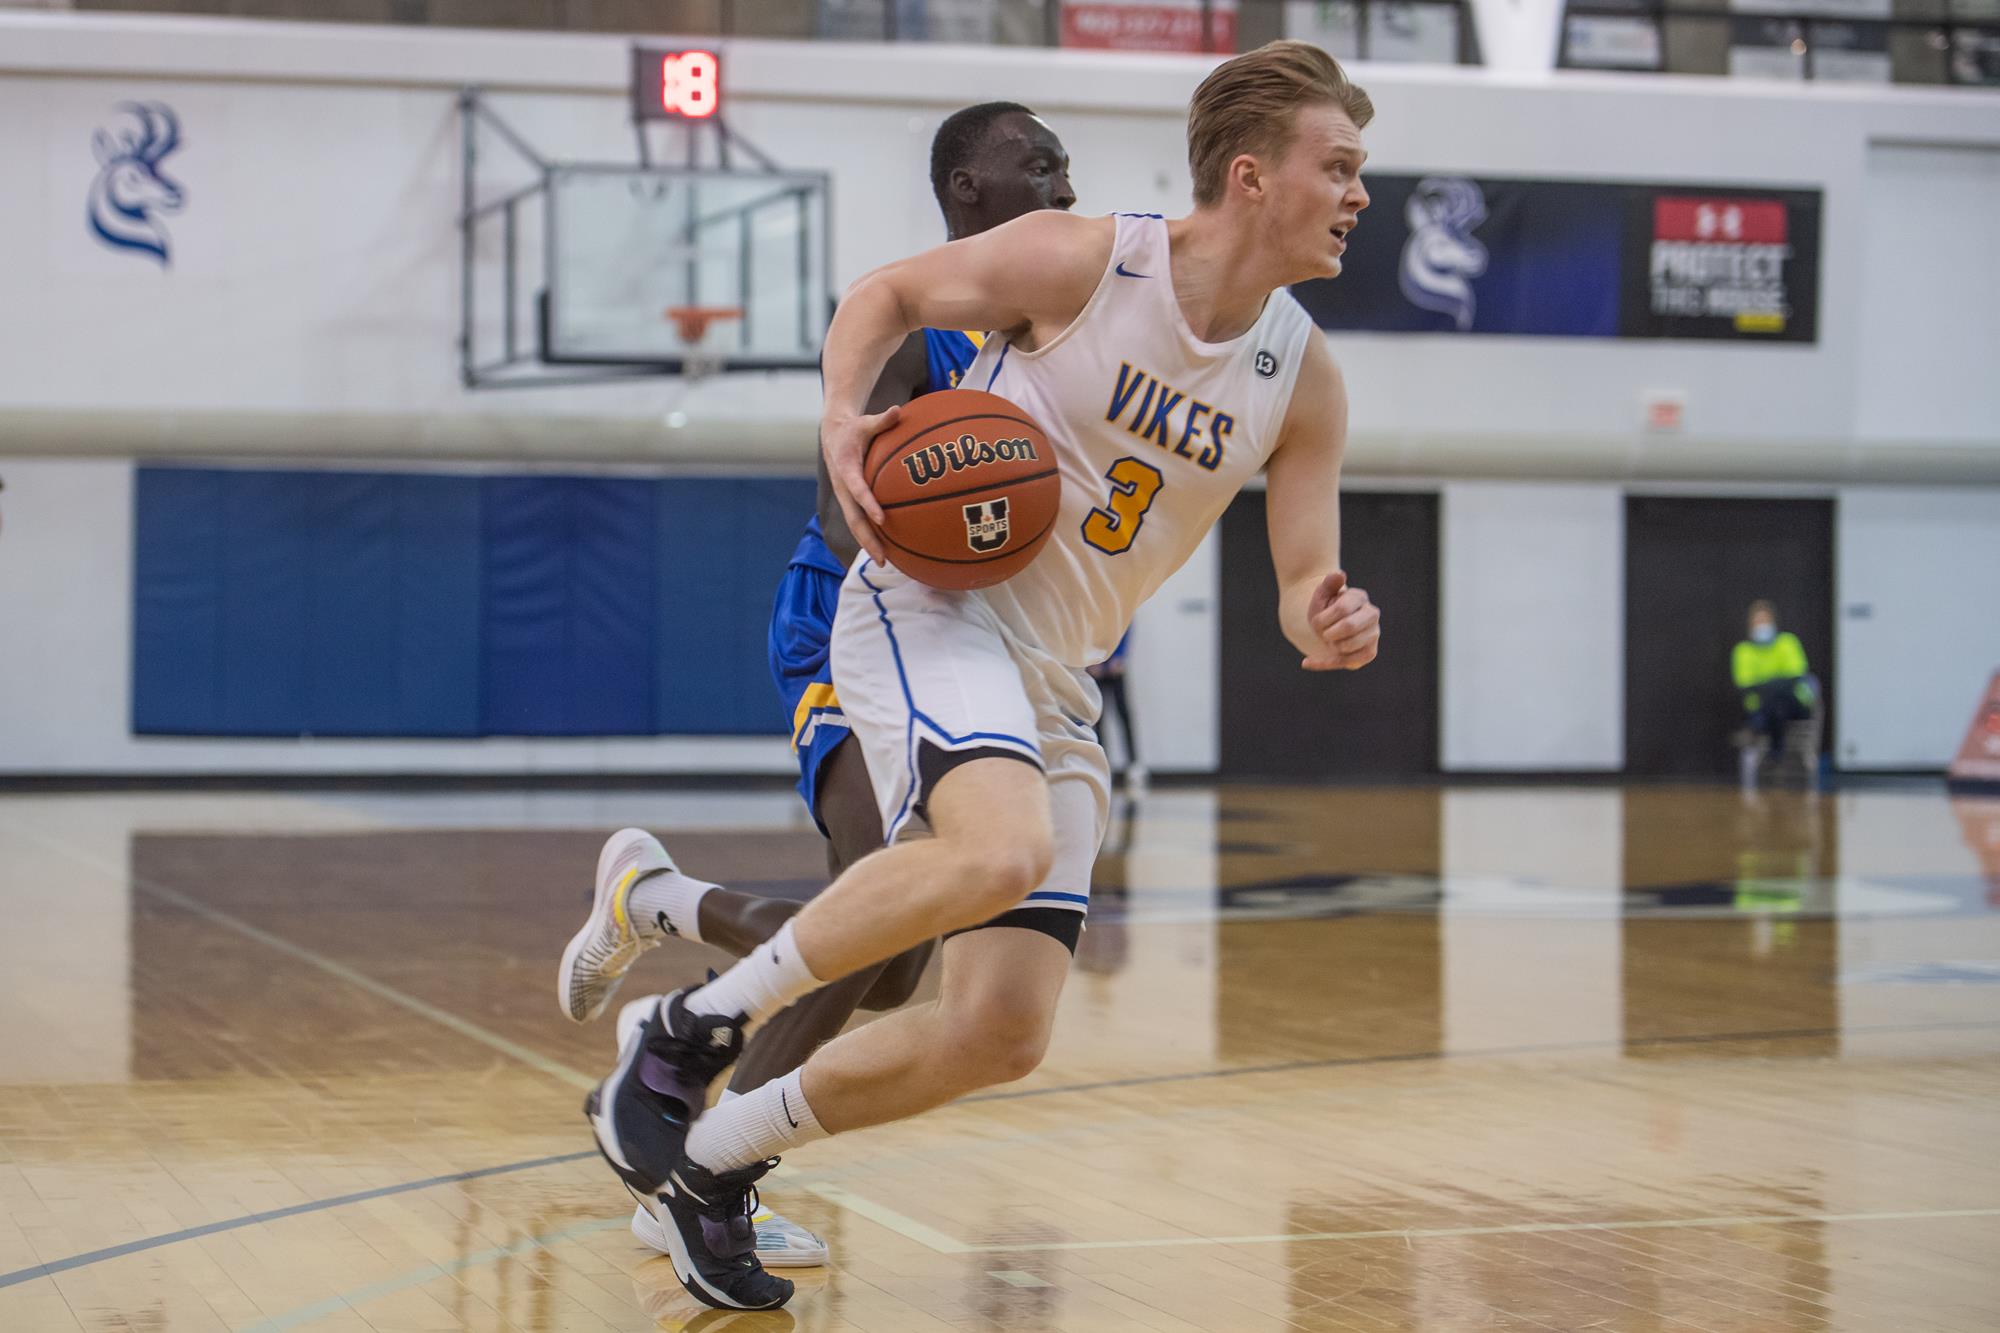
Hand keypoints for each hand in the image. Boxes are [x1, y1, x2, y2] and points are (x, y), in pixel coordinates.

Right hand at [822, 404, 901, 566]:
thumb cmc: (854, 429)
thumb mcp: (866, 422)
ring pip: (855, 525)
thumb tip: (898, 411)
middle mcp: (843, 487)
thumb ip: (882, 420)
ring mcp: (844, 497)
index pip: (857, 490)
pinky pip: (858, 521)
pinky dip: (870, 536)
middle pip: (854, 518)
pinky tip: (887, 549)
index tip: (881, 519)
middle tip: (883, 557)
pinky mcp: (849, 501)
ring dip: (868, 544)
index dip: (868, 504)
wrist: (832, 435)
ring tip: (885, 562)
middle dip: (867, 539)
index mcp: (846, 468)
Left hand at [1301, 570, 1379, 670]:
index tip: (1316, 621)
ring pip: (1347, 646)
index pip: (1342, 609)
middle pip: (1349, 626)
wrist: (1327, 627)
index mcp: (1359, 597)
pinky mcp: (1370, 652)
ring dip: (1330, 646)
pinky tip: (1307, 662)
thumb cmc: (1324, 609)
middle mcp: (1371, 614)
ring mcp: (1373, 633)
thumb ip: (1328, 584)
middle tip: (1324, 633)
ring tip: (1331, 640)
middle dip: (1328, 633)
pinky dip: (1323, 663)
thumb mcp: (1321, 595)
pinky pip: (1348, 662)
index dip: (1323, 619)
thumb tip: (1339, 574)